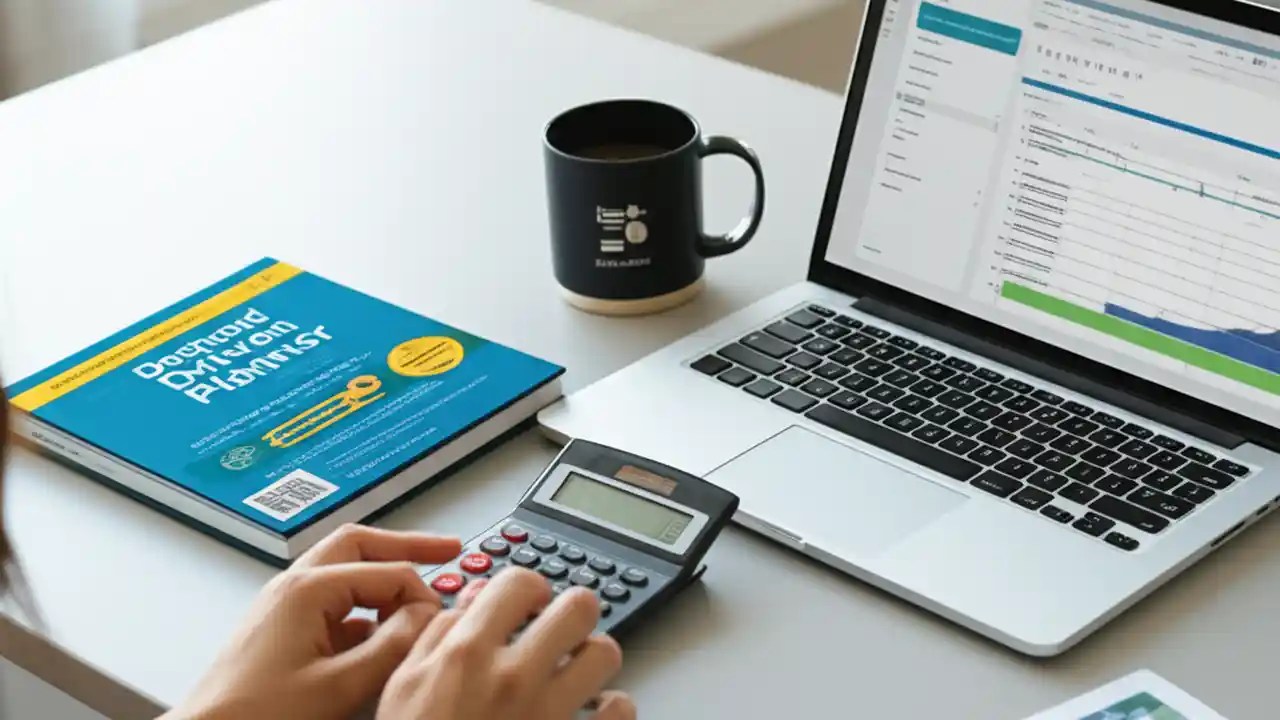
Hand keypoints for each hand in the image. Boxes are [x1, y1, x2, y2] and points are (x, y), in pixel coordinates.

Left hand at [165, 524, 461, 719]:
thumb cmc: (256, 715)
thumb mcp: (338, 687)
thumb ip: (390, 648)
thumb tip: (425, 618)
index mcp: (307, 590)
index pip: (386, 570)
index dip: (423, 592)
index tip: (444, 617)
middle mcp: (294, 587)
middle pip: (361, 546)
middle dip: (406, 548)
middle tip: (447, 550)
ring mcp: (286, 605)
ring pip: (346, 571)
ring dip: (384, 577)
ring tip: (417, 593)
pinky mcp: (283, 629)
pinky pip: (333, 603)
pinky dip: (365, 610)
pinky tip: (382, 636)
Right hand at [378, 568, 634, 719]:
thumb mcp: (404, 688)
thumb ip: (437, 636)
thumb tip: (472, 600)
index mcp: (468, 654)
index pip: (521, 581)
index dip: (528, 588)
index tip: (527, 603)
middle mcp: (514, 677)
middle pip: (579, 607)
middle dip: (572, 613)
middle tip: (561, 628)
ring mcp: (550, 714)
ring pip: (605, 653)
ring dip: (593, 658)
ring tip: (576, 669)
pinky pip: (620, 710)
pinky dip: (613, 707)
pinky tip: (593, 711)